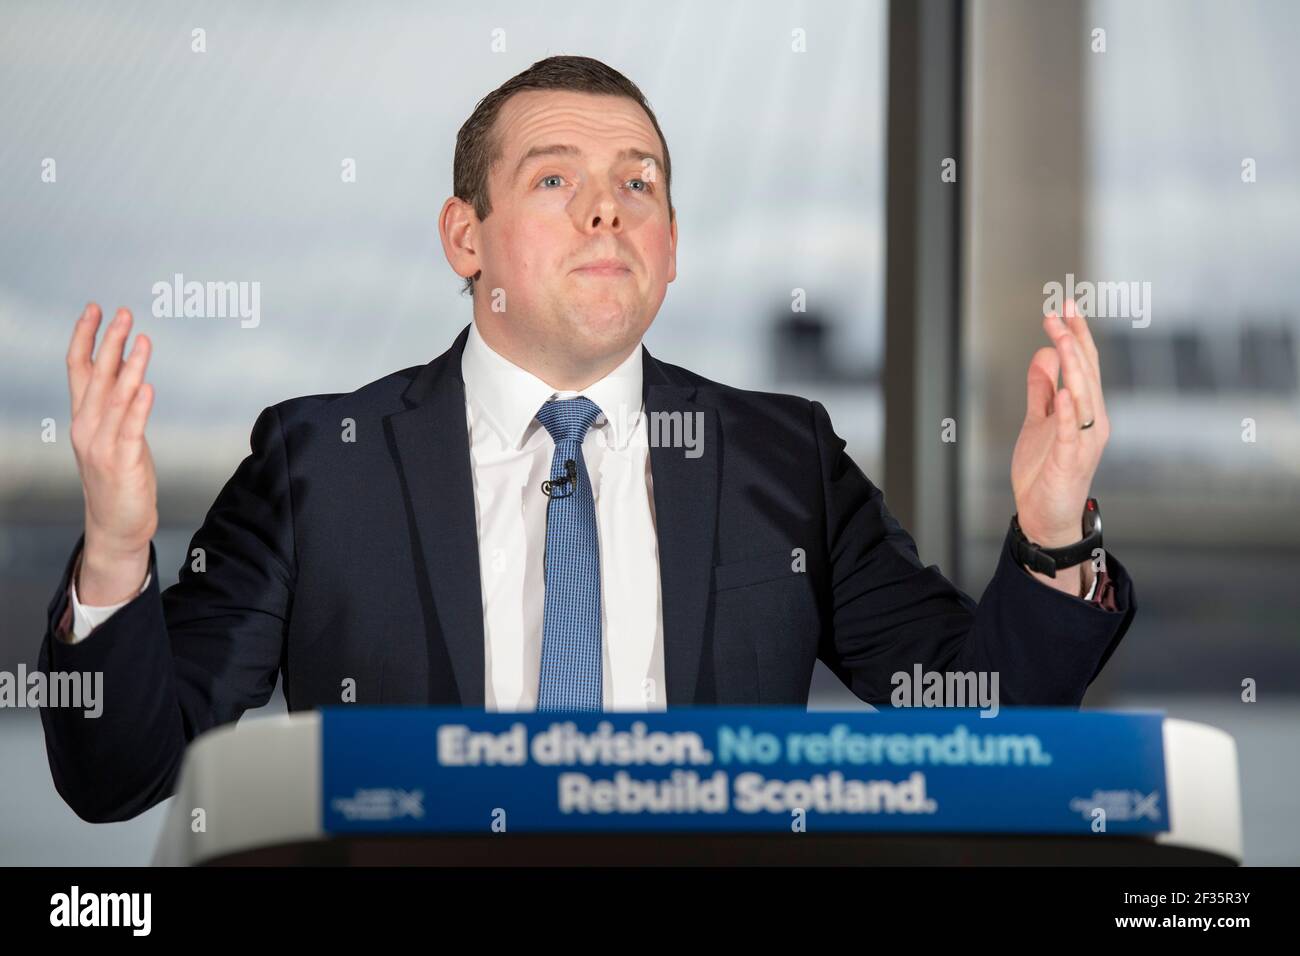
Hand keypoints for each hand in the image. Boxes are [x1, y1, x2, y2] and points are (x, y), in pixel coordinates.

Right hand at [67, 303, 157, 603]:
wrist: (116, 525)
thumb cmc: (118, 478)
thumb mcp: (115, 434)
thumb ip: (118, 404)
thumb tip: (130, 367)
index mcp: (83, 418)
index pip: (78, 369)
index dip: (84, 338)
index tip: (94, 310)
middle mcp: (87, 427)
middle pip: (96, 376)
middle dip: (108, 342)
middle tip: (121, 312)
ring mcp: (102, 445)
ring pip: (115, 397)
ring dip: (129, 366)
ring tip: (141, 338)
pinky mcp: (122, 461)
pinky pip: (131, 429)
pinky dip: (138, 407)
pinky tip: (146, 386)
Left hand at [1011, 298, 1109, 594]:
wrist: (1046, 515)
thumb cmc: (1045, 470)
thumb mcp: (1038, 421)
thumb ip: (1041, 390)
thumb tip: (1042, 354)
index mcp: (1086, 410)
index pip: (1084, 365)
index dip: (1075, 334)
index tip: (1064, 305)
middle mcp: (1093, 421)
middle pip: (1087, 373)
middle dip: (1075, 340)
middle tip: (1061, 309)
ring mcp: (1084, 440)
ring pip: (1083, 396)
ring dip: (1073, 366)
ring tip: (1062, 337)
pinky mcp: (1070, 459)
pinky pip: (1071, 431)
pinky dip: (1069, 411)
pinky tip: (1064, 391)